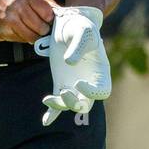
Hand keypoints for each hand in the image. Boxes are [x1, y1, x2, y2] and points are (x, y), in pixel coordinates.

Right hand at [0, 0, 55, 43]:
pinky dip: (21, 37)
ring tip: (29, 29)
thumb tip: (57, 10)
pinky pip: (19, 40)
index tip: (48, 20)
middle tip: (40, 27)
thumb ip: (39, 0)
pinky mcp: (2, 32)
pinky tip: (17, 30)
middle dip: (42, 29)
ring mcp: (9, 21)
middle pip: (41, 27)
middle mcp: (18, 7)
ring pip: (31, 36)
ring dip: (33, 35)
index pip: (48, 13)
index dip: (50, 19)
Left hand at [34, 5, 110, 125]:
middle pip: (86, 103)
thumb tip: (70, 63)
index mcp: (100, 72)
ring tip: (48, 99)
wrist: (67, 26)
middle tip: (63, 92)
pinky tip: (45, 122)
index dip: (92, 92)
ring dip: (60, 105)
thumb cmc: (80, 27)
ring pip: (70, 104)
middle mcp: (89, 82)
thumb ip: (78, 46)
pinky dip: (52, 113)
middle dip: (74, 103)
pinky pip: (57, 103)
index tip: (78, 83)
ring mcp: (73, 85)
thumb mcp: (82, 32)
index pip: (102, 91)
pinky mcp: (60, 84)